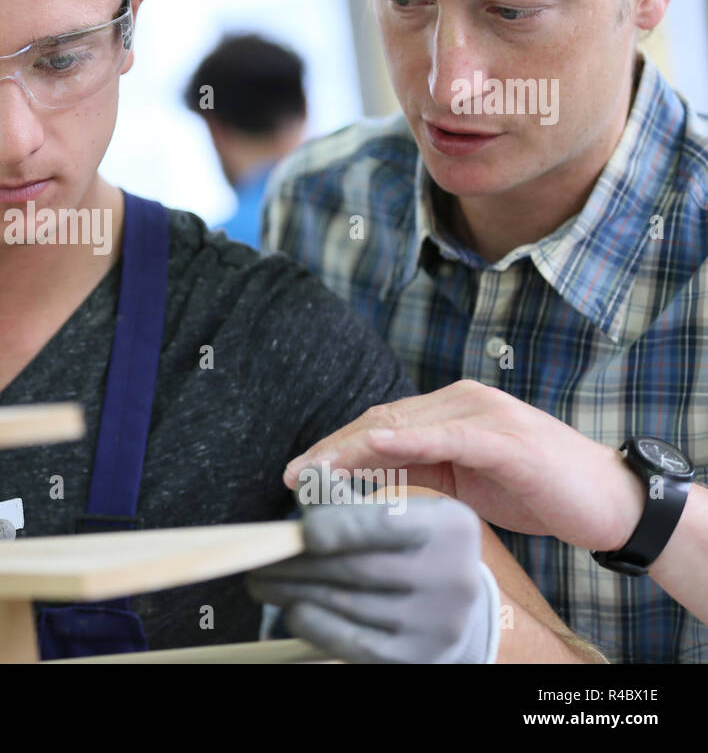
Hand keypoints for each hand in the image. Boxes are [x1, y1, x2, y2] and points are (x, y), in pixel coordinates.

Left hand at [248, 496, 498, 662]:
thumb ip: (347, 498)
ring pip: (347, 604)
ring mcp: (439, 623)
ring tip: (263, 583)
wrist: (450, 610)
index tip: (296, 531)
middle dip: (296, 563)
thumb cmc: (407, 549)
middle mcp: (454, 577)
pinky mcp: (419, 656)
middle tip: (258, 562)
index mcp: (450, 527)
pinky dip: (315, 625)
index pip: (380, 522)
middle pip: (355, 566)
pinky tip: (292, 611)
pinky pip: (353, 643)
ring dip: (293, 593)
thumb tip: (305, 474)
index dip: (331, 525)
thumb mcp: (392, 513)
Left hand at [280, 380, 644, 551]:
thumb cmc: (538, 489)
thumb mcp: (465, 482)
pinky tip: (375, 445)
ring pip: (404, 426)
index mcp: (451, 409)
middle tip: (293, 475)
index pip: (380, 424)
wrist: (610, 501)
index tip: (298, 472)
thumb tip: (367, 485)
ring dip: (355, 447)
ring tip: (317, 467)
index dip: (336, 447)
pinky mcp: (506, 439)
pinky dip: (409, 438)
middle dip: (333, 448)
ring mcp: (484, 415)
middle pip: (382, 421)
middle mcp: (462, 401)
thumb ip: (421, 471)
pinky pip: (448, 436)